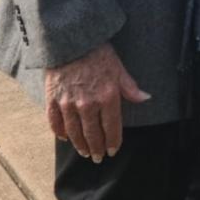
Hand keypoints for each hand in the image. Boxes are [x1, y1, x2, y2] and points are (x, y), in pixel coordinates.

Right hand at [44, 42, 148, 162]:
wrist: (71, 42)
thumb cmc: (99, 55)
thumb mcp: (119, 69)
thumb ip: (130, 87)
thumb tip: (146, 98)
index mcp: (107, 97)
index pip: (112, 128)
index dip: (113, 142)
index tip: (113, 151)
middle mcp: (88, 104)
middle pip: (93, 134)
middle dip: (96, 149)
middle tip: (98, 158)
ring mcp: (68, 104)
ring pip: (75, 132)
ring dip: (80, 145)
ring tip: (84, 152)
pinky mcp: (53, 100)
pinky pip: (55, 123)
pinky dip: (60, 133)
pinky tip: (66, 138)